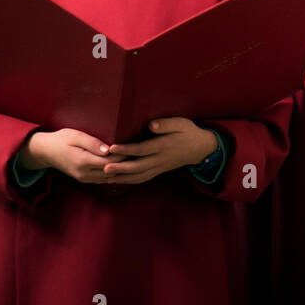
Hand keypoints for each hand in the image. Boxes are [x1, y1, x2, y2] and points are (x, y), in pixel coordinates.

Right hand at [18, 128, 135, 185]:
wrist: (45, 152)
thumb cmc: (61, 139)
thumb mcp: (75, 136)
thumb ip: (92, 143)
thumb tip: (108, 149)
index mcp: (84, 162)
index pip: (110, 161)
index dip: (125, 156)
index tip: (139, 149)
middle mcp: (85, 174)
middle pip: (112, 171)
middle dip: (127, 165)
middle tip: (144, 156)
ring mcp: (85, 179)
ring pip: (110, 178)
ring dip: (123, 172)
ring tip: (139, 163)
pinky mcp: (85, 179)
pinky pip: (104, 180)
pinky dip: (115, 174)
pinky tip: (126, 169)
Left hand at [99, 118, 219, 186]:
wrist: (200, 148)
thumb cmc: (188, 132)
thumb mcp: (180, 123)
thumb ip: (166, 124)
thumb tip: (151, 125)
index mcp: (163, 146)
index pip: (142, 149)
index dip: (127, 149)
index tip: (112, 148)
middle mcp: (159, 159)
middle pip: (137, 166)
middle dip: (120, 168)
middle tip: (103, 167)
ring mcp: (158, 168)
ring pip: (138, 176)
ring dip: (122, 177)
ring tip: (105, 176)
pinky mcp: (158, 171)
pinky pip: (142, 178)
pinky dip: (129, 181)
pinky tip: (118, 180)